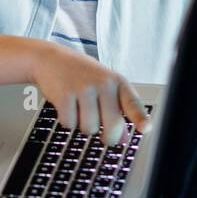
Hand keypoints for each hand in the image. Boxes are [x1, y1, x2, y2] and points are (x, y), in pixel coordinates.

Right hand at [31, 42, 150, 144]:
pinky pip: (70, 124)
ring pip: (90, 128)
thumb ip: (116, 111)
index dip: (140, 118)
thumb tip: (121, 138)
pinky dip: (68, 122)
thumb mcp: (103, 87)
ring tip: (81, 111)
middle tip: (106, 138)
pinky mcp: (64, 95)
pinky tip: (68, 108)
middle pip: (112, 125)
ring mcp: (83, 88)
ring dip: (84, 127)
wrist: (51, 59)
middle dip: (109, 138)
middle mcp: (103, 83)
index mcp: (117, 81)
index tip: (145, 129)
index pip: (132, 103)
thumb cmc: (81, 75)